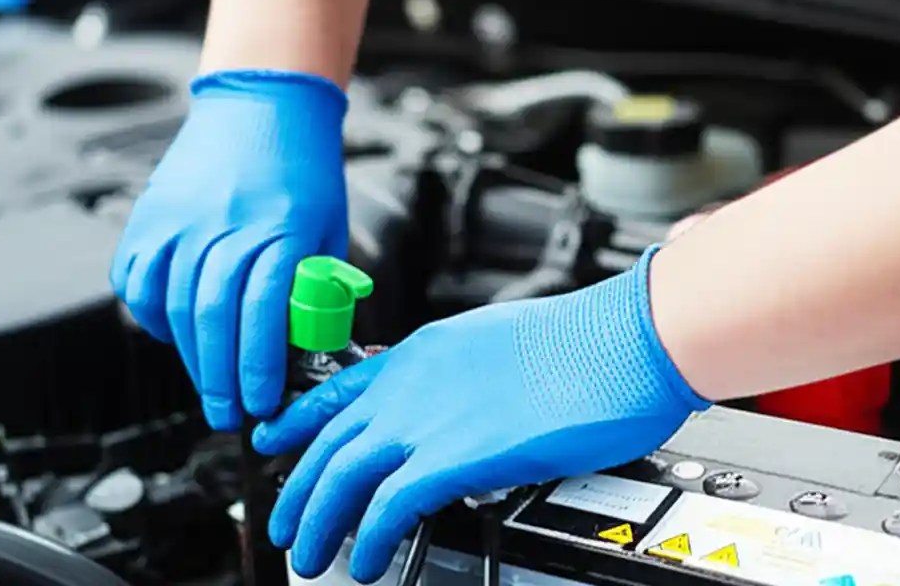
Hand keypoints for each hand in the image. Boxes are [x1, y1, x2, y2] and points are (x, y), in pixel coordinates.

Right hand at [110, 71, 347, 428]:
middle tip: (228, 414)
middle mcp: (227, 222)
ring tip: (207, 387)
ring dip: (189, 356)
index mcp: (282, 228)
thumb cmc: (304, 170)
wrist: (264, 101)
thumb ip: (315, 285)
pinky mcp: (153, 211)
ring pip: (175, 302)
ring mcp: (183, 215)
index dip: (259, 365)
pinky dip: (149, 311)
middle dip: (220, 377)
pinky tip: (169, 331)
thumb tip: (308, 348)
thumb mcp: (328, 227)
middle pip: (214, 315)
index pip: (265, 311)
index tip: (261, 402)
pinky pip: (137, 275)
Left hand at [253, 248, 708, 582]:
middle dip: (298, 489)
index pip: (338, 387)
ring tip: (310, 555)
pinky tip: (363, 561)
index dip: (298, 420)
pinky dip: (367, 538)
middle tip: (285, 523)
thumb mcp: (499, 344)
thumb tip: (456, 408)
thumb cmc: (586, 340)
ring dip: (319, 522)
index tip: (274, 437)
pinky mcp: (458, 455)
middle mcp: (413, 381)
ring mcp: (429, 417)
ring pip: (342, 475)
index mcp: (424, 350)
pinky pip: (388, 506)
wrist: (626, 338)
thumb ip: (460, 377)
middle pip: (328, 441)